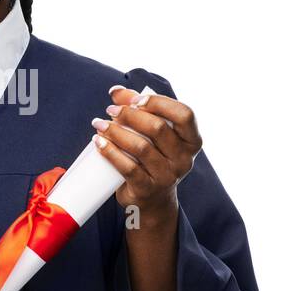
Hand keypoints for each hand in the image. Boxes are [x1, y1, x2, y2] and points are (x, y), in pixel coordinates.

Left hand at [92, 85, 203, 222]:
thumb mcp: (154, 135)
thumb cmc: (153, 159)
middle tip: (110, 110)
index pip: (184, 114)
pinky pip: (128, 168)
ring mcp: (167, 176)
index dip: (159, 103)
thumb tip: (116, 91)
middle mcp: (184, 159)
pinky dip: (110, 152)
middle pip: (158, 128)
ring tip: (99, 124)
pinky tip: (98, 143)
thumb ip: (139, 109)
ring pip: (141, 147)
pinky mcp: (148, 189)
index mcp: (192, 141)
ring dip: (116, 132)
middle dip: (130, 115)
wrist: (153, 200)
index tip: (136, 101)